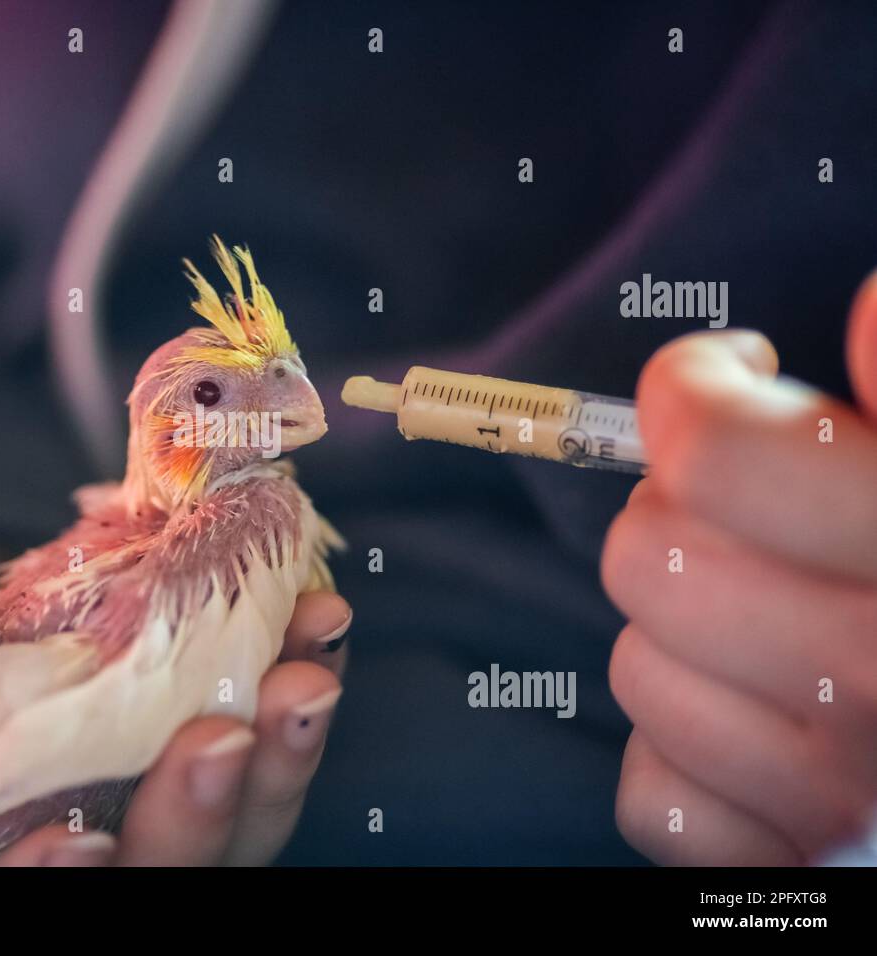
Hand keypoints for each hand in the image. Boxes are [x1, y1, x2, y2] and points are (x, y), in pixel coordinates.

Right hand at [0, 504, 349, 864]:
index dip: (41, 885)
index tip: (76, 844)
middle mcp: (32, 838)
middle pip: (139, 876)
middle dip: (192, 821)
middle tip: (233, 731)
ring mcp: (111, 787)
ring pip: (214, 826)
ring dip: (271, 759)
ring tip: (307, 671)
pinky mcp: (164, 720)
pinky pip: (241, 733)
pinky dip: (280, 687)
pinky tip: (313, 623)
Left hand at [601, 273, 876, 864]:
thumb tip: (867, 307)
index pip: (717, 452)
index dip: (691, 388)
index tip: (723, 377)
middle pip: (647, 554)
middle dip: (676, 511)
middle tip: (741, 510)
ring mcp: (840, 795)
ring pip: (637, 671)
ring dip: (676, 636)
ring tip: (759, 622)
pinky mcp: (790, 867)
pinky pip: (654, 796)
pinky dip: (679, 757)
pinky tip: (751, 723)